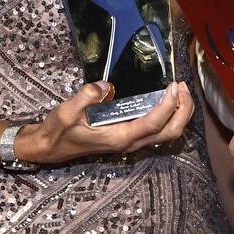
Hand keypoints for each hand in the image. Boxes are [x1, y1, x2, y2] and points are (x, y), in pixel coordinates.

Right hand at [22, 81, 193, 162]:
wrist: (50, 148)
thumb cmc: (58, 131)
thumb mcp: (65, 112)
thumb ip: (85, 98)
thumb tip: (104, 85)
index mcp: (118, 137)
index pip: (153, 122)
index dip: (167, 105)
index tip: (173, 86)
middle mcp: (129, 143)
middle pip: (170, 132)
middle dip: (183, 110)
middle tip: (183, 86)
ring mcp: (131, 143)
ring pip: (167, 133)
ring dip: (179, 113)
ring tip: (180, 90)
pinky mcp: (129, 138)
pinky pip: (158, 131)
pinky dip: (170, 116)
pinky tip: (167, 100)